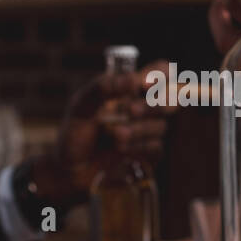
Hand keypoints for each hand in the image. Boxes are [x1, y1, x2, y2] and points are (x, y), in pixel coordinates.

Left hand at [35, 60, 172, 200]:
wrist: (70, 169)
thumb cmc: (74, 132)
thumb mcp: (82, 106)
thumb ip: (103, 88)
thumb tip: (133, 80)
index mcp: (128, 88)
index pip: (159, 71)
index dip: (160, 75)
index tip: (145, 85)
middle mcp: (142, 106)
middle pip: (169, 98)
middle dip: (151, 106)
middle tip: (130, 111)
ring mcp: (147, 130)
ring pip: (161, 126)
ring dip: (138, 130)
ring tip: (115, 136)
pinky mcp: (148, 153)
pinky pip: (156, 147)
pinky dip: (138, 147)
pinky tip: (120, 149)